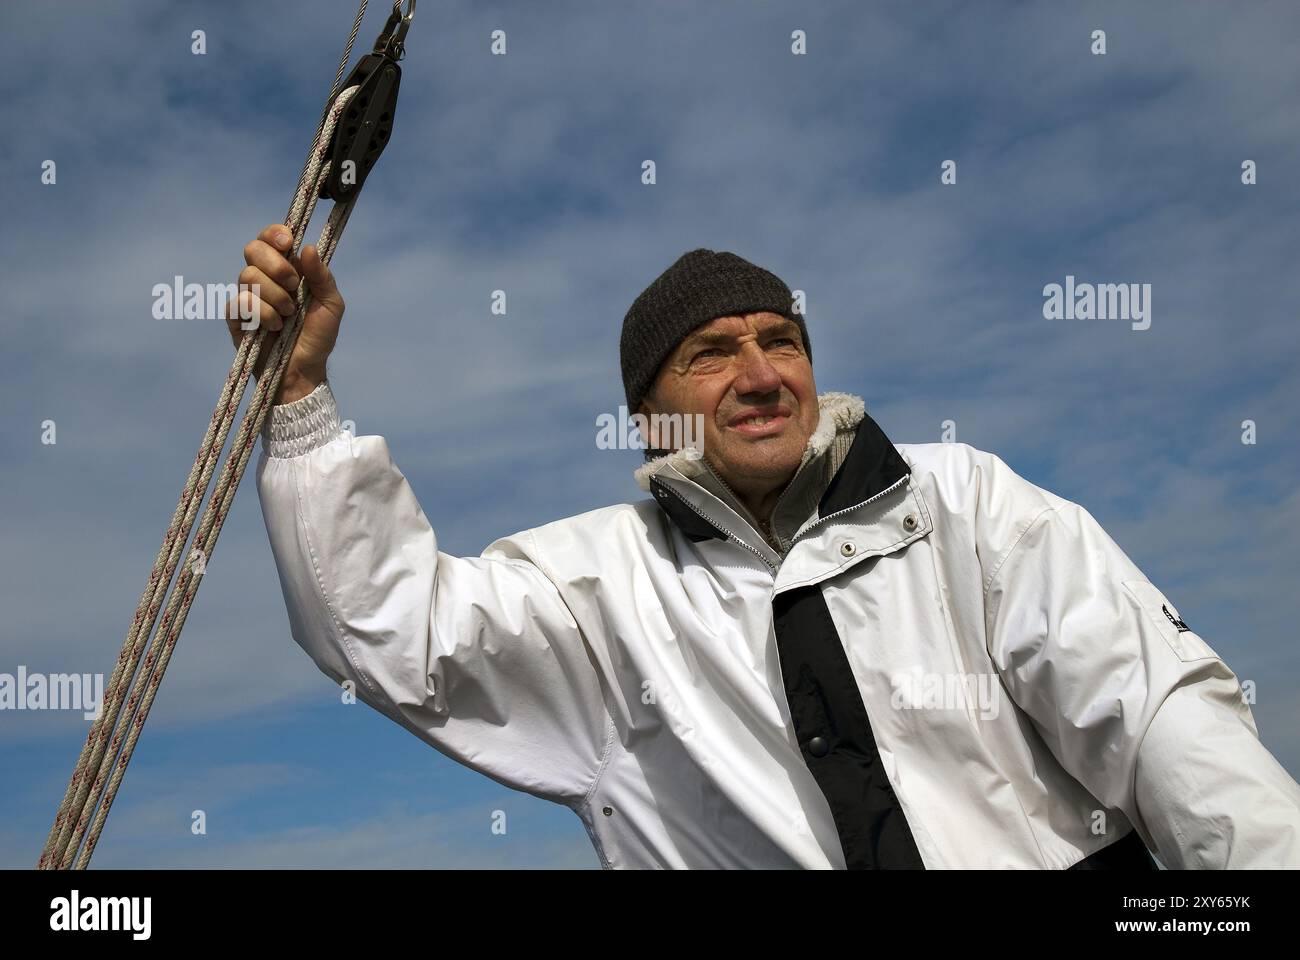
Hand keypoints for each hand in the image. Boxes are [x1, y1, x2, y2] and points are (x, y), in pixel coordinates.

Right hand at [225, 223, 345, 403]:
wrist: (304, 370)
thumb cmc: (318, 337)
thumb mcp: (331, 305)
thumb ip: (322, 276)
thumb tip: (307, 247)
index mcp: (287, 269)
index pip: (270, 238)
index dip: (275, 234)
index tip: (288, 244)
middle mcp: (264, 278)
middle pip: (252, 248)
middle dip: (276, 266)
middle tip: (294, 286)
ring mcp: (248, 296)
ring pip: (248, 275)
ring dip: (275, 296)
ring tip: (289, 315)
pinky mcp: (236, 316)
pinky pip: (241, 301)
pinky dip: (263, 314)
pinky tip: (274, 327)